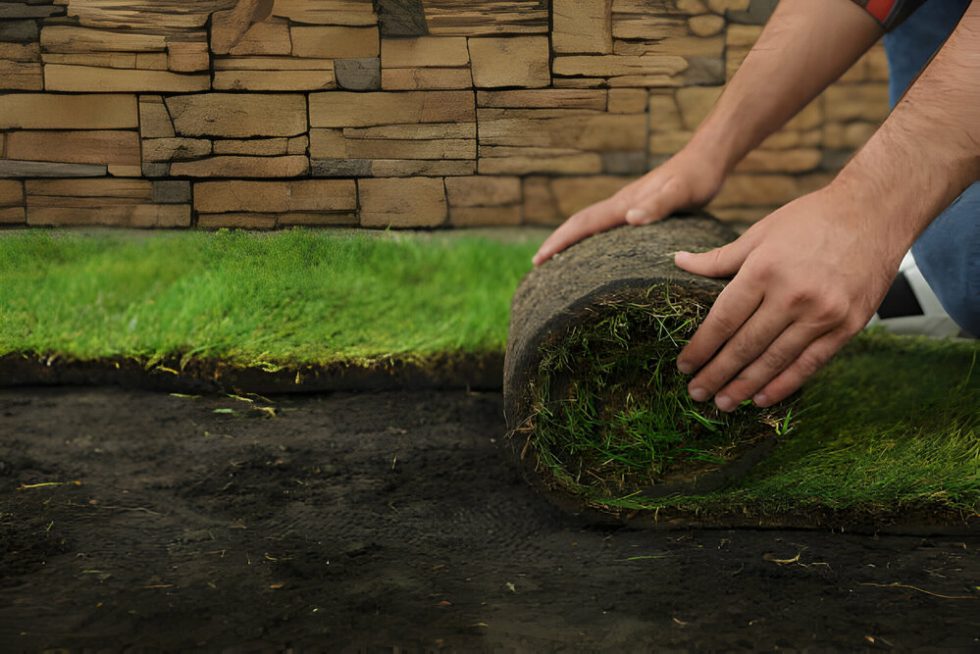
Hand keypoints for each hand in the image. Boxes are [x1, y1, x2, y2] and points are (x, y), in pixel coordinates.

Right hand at [532, 148, 725, 265]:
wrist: (709, 156)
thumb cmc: (698, 176)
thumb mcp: (682, 192)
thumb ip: (658, 204)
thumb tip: (630, 218)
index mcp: (624, 203)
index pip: (583, 223)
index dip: (559, 241)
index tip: (538, 259)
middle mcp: (621, 204)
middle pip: (580, 224)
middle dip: (556, 242)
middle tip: (537, 265)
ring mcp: (629, 205)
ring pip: (591, 225)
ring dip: (571, 240)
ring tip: (558, 262)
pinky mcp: (640, 208)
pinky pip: (607, 227)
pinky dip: (592, 239)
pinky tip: (597, 251)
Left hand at [674, 185, 904, 410]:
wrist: (875, 213)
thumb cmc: (812, 219)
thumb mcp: (760, 232)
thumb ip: (719, 258)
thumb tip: (678, 262)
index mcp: (764, 270)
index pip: (723, 320)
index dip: (701, 347)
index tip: (684, 366)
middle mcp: (792, 296)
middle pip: (745, 346)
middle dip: (716, 374)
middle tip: (696, 393)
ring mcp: (822, 314)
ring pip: (774, 360)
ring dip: (745, 386)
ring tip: (723, 403)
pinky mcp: (847, 326)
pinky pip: (810, 363)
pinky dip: (784, 384)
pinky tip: (762, 398)